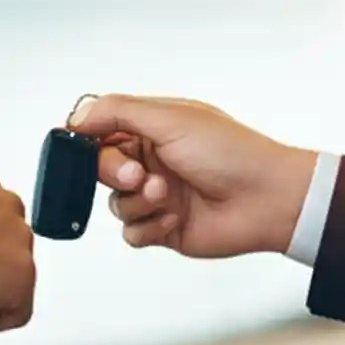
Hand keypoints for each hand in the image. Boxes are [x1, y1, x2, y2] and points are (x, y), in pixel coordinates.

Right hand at [69, 94, 316, 257]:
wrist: (268, 200)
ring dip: (137, 202)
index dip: (88, 140)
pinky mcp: (163, 228)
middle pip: (100, 168)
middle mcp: (151, 161)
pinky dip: (149, 227)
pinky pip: (131, 232)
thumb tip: (77, 115)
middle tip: (137, 175)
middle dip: (114, 173)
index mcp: (152, 128)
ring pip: (114, 203)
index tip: (80, 146)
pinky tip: (176, 218)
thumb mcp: (170, 119)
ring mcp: (156, 195)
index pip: (101, 131)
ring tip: (166, 196)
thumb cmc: (230, 153)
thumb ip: (118, 112)